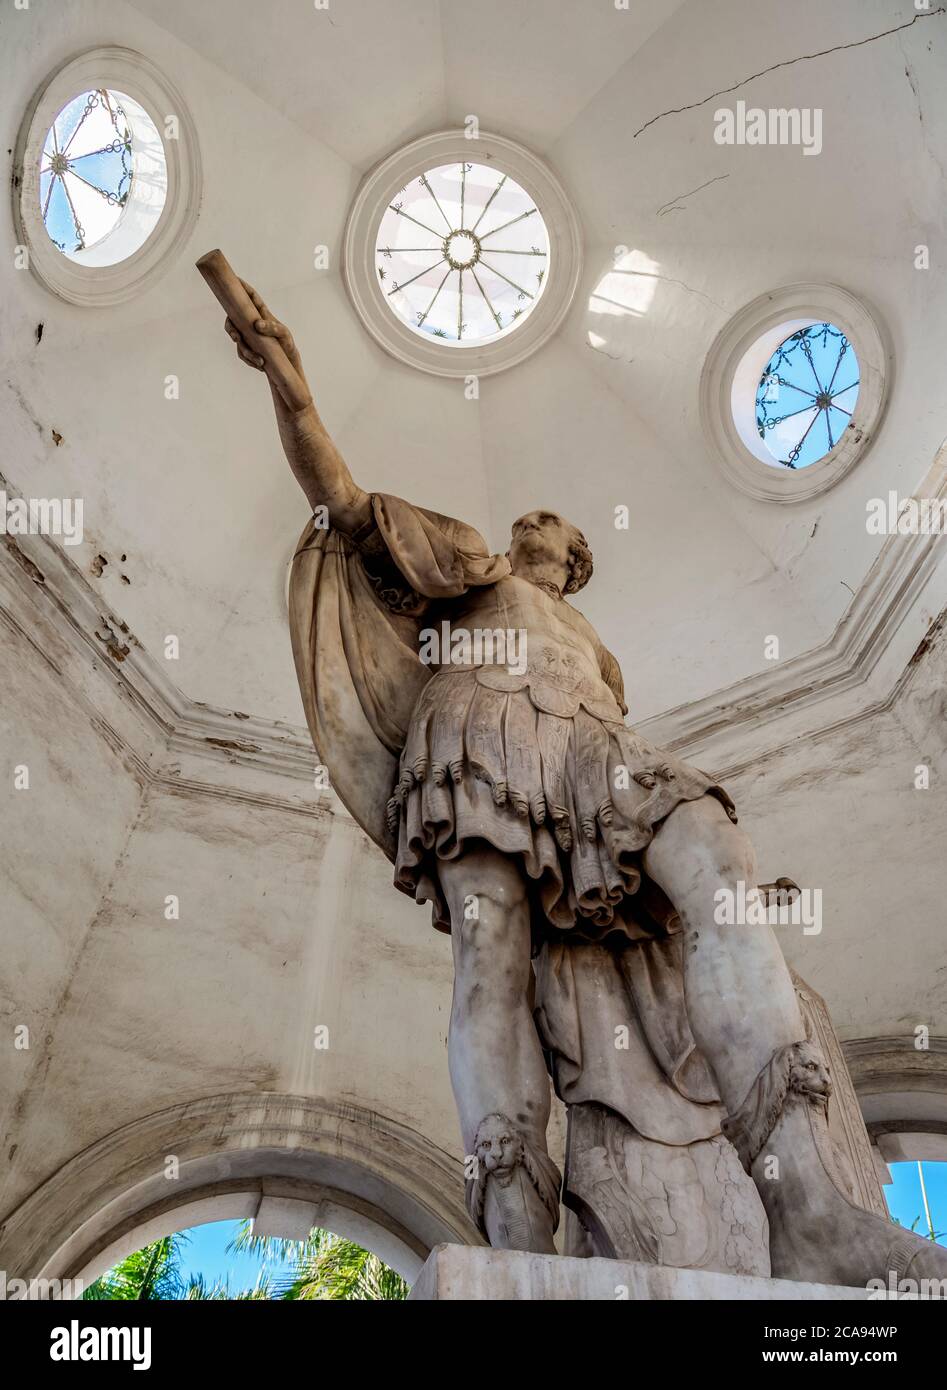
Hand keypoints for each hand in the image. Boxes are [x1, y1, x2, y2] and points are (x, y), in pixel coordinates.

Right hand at [224, 281, 308, 420]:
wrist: (289, 368)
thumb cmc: (288, 347)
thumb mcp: (284, 336)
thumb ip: (273, 328)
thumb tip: (257, 324)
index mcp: (262, 314)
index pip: (249, 297)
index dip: (240, 286)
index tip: (234, 279)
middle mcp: (252, 324)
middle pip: (233, 319)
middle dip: (230, 328)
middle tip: (235, 337)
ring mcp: (249, 337)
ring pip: (237, 340)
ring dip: (245, 352)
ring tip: (259, 362)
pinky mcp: (249, 350)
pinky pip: (241, 354)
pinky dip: (249, 361)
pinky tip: (260, 366)